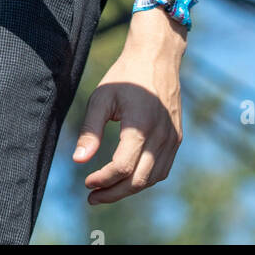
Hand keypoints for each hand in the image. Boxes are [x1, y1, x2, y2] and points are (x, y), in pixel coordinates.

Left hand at [72, 43, 182, 203]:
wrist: (156, 58)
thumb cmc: (125, 76)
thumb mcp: (102, 97)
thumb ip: (90, 130)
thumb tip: (78, 160)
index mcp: (141, 125)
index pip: (122, 167)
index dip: (103, 180)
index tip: (87, 183)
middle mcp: (161, 135)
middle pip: (139, 180)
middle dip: (114, 193)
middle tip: (93, 197)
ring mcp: (172, 138)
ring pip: (152, 178)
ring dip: (129, 189)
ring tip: (107, 190)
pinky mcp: (177, 138)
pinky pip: (162, 169)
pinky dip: (145, 179)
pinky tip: (127, 178)